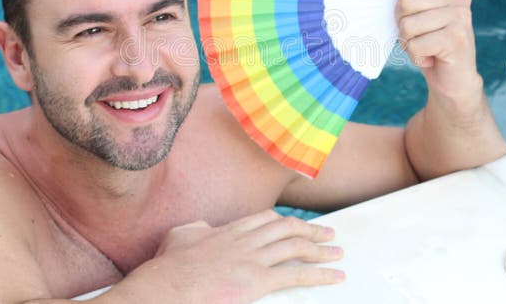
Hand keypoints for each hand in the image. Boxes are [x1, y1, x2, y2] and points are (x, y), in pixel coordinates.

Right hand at [129, 210, 343, 302]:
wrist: (167, 285)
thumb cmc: (169, 266)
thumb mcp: (181, 235)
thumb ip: (197, 229)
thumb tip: (203, 227)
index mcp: (229, 230)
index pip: (266, 219)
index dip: (287, 220)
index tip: (299, 224)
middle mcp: (246, 239)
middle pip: (287, 227)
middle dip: (312, 230)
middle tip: (329, 234)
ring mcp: (253, 258)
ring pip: (296, 246)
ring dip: (321, 250)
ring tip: (338, 254)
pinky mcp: (258, 280)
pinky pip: (296, 275)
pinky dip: (320, 274)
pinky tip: (334, 276)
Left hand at [396, 0, 479, 96]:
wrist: (452, 79)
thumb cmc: (426, 42)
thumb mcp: (416, 14)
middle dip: (400, 22)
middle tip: (415, 33)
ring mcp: (461, 15)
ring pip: (408, 24)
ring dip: (408, 41)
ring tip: (424, 46)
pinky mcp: (457, 37)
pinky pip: (415, 43)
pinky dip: (415, 55)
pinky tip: (429, 58)